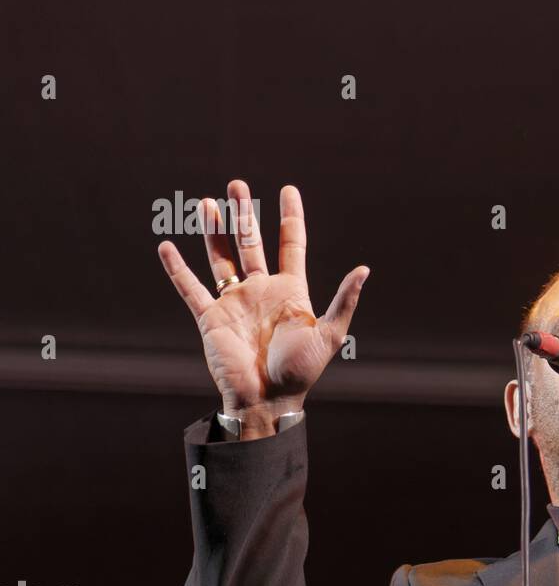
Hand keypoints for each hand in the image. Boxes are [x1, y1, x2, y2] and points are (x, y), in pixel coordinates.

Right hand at [157, 179, 367, 437]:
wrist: (268, 400)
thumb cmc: (301, 371)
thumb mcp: (329, 333)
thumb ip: (344, 300)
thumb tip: (365, 269)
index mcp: (291, 291)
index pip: (291, 244)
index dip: (290, 217)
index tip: (288, 189)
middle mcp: (261, 290)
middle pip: (251, 243)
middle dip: (245, 214)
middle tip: (239, 185)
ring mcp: (234, 302)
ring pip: (221, 258)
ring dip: (214, 230)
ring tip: (209, 202)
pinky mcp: (210, 317)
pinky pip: (190, 288)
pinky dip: (177, 268)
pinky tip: (167, 246)